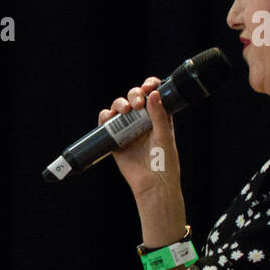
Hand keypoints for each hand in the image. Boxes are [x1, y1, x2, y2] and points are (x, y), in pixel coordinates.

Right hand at [98, 76, 181, 202]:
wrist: (152, 184)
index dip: (149, 86)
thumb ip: (159, 115)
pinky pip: (106, 124)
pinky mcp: (115, 139)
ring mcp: (128, 129)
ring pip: (119, 108)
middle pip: (134, 98)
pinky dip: (105, 117)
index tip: (148, 86)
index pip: (153, 95)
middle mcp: (142, 121)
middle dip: (133, 95)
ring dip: (119, 104)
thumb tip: (153, 94)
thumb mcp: (165, 135)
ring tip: (124, 111)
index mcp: (158, 117)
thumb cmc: (165, 162)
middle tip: (137, 104)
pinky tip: (109, 117)